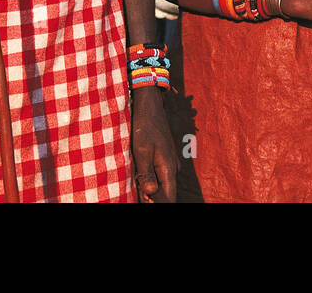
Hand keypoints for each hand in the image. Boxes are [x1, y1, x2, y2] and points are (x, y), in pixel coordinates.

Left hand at [130, 88, 177, 202]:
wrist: (150, 107)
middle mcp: (173, 168)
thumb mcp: (142, 151)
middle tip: (139, 196)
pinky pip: (160, 176)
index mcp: (169, 168)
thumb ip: (147, 173)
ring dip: (151, 191)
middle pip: (166, 193)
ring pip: (163, 184)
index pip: (170, 198)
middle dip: (153, 199)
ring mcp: (170, 162)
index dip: (158, 204)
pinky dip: (151, 180)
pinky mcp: (165, 158)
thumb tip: (151, 193)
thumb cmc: (145, 128)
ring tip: (138, 190)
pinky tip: (140, 180)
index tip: (145, 202)